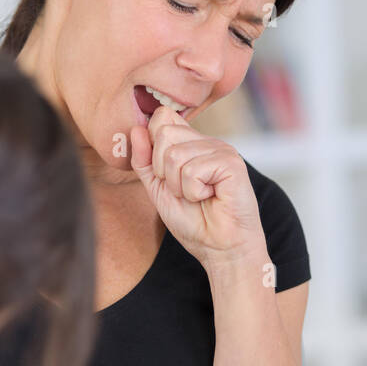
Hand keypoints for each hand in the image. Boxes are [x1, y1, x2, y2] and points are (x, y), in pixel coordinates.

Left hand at [130, 106, 265, 267]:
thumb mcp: (158, 189)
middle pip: (164, 132)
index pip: (162, 117)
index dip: (153, 147)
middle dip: (163, 171)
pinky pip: (192, 171)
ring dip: (179, 186)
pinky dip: (194, 192)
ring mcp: (221, 149)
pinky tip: (210, 197)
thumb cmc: (194, 221)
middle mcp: (206, 141)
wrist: (219, 248)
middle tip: (183, 190)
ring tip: (198, 196)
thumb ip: (144, 161)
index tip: (165, 175)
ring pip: (175, 155)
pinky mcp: (231, 162)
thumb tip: (135, 129)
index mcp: (190, 143)